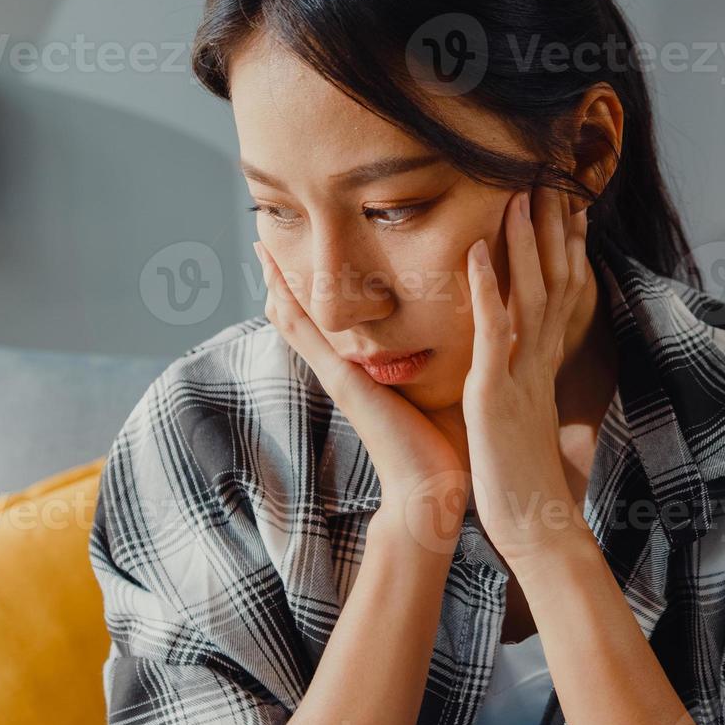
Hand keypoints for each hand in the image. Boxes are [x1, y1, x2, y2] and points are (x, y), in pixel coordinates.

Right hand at [253, 239, 468, 541]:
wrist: (435, 491)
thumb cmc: (445, 442)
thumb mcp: (440, 385)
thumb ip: (440, 358)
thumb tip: (465, 326)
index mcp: (365, 369)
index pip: (333, 319)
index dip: (318, 285)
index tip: (310, 245)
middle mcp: (344, 369)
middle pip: (303, 313)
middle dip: (284, 275)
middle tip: (264, 233)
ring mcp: (338, 377)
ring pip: (295, 320)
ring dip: (275, 280)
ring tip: (259, 242)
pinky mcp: (343, 385)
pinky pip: (308, 338)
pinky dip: (289, 307)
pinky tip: (274, 280)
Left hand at [460, 185, 593, 569]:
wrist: (535, 525)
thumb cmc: (523, 479)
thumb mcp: (524, 418)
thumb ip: (525, 385)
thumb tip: (522, 366)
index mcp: (543, 366)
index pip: (560, 292)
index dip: (565, 246)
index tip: (565, 202)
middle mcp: (539, 362)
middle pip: (554, 280)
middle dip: (552, 228)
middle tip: (549, 176)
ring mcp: (521, 375)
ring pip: (528, 295)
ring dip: (523, 242)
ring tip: (517, 193)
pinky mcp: (496, 395)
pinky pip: (493, 333)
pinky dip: (484, 289)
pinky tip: (473, 251)